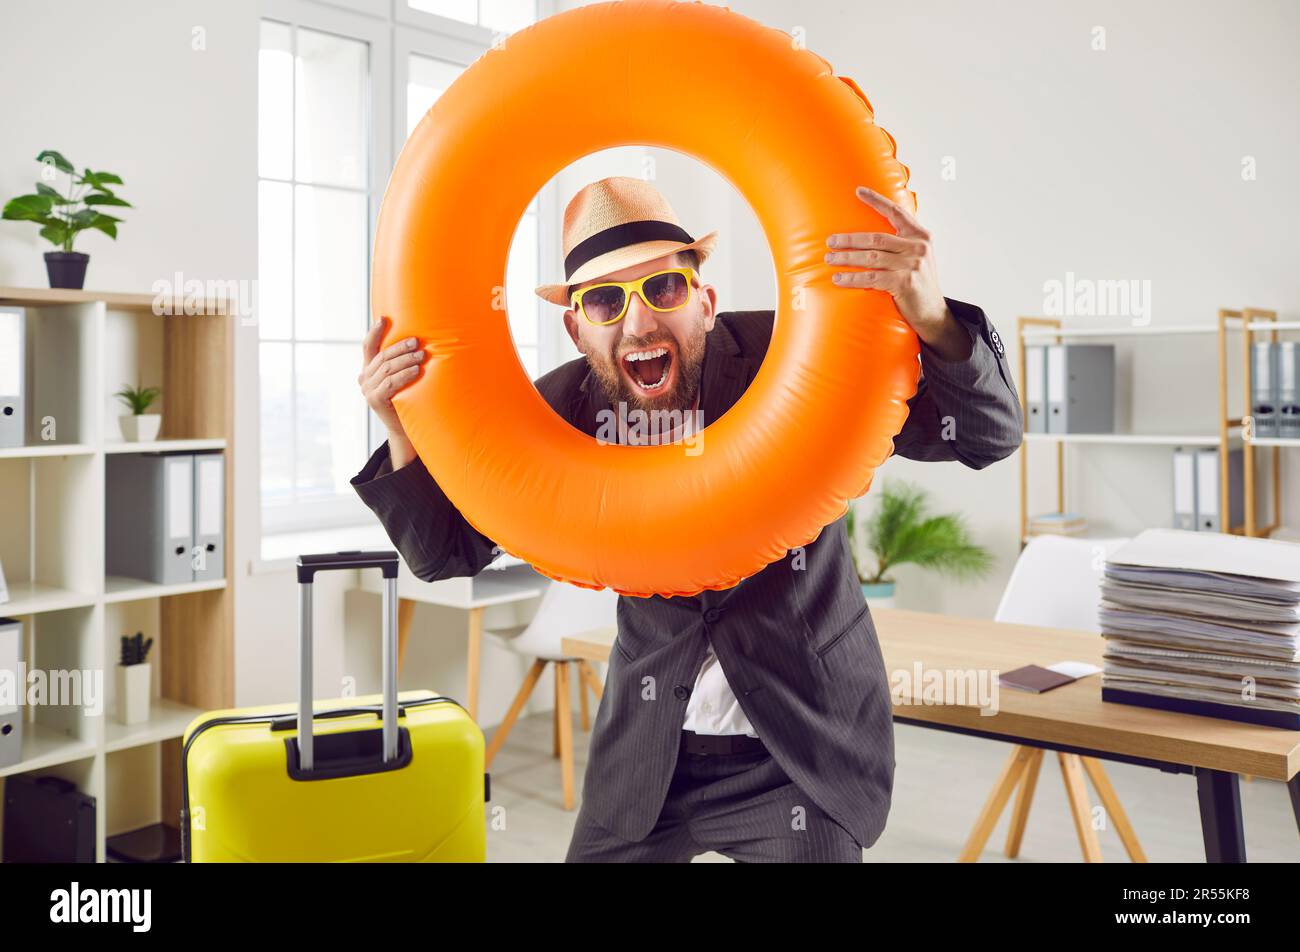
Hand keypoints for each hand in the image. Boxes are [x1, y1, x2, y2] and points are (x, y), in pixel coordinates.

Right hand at [360, 316, 424, 468]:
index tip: (384, 319)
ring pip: (387, 369)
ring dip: (405, 360)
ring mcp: (368, 390)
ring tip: (421, 356)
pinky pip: (390, 383)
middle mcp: (365, 378)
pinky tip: (416, 371)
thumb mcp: (403, 378)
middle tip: (417, 342)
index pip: (368, 347)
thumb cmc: (408, 399)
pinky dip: (404, 375)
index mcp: (369, 369)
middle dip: (400, 347)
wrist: (406, 427)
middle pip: (382, 356)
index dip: (374, 332)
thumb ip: (402, 363)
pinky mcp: (375, 400)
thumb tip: (419, 341)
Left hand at [825, 186, 971, 360]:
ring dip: (846, 258)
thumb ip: (902, 244)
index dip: (877, 201)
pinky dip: (852, 278)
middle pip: (876, 237)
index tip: (858, 191)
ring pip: (871, 257)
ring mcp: (912, 264)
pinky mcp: (905, 282)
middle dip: (850, 239)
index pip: (896, 212)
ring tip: (829, 259)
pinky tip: (838, 278)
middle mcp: (918, 246)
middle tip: (830, 241)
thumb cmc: (918, 285)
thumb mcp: (917, 258)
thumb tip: (871, 236)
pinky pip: (871, 278)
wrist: (933, 314)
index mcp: (921, 235)